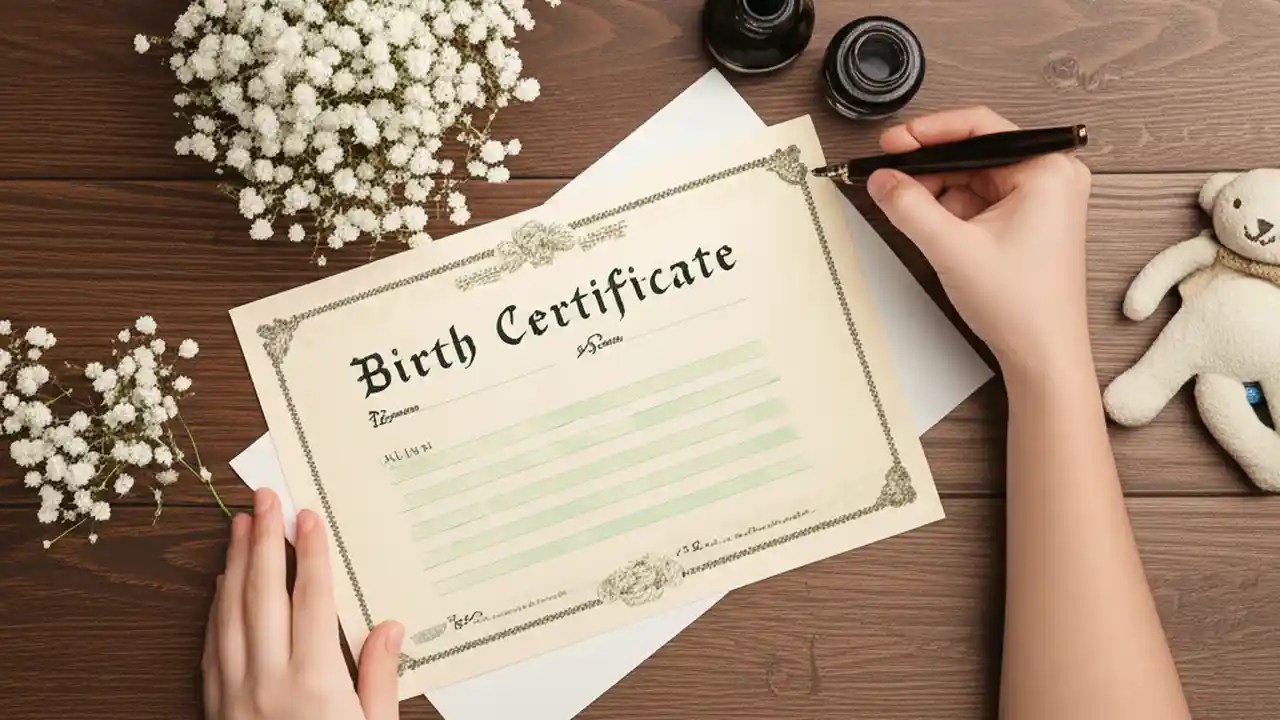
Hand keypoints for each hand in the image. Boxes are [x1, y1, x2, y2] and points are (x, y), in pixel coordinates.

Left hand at [203, 488, 403, 719]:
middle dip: (266, 540)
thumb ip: (379, 679)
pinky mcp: (215, 705)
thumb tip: (391, 628)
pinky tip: (222, 582)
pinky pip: (212, 645)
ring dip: (235, 563)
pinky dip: (216, 607)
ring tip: (242, 526)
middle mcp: (270, 681)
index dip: (312, 554)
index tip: (309, 517)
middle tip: (265, 499)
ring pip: (230, 613)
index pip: (312, 600)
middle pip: (264, 595)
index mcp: (316, 684)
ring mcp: (236, 693)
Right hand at [865, 107, 1092, 373]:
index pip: (980, 128)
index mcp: (1048, 171)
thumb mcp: (952, 249)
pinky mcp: (1028, 220)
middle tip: (888, 176)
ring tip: (908, 213)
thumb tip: (881, 178)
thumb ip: (909, 207)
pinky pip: (979, 200)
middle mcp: (1051, 177)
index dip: (928, 132)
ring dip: (937, 192)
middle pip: (974, 153)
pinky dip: (951, 211)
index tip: (892, 142)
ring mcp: (1041, 199)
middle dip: (929, 168)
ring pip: (972, 178)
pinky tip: (932, 228)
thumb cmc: (1020, 305)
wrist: (1042, 355)